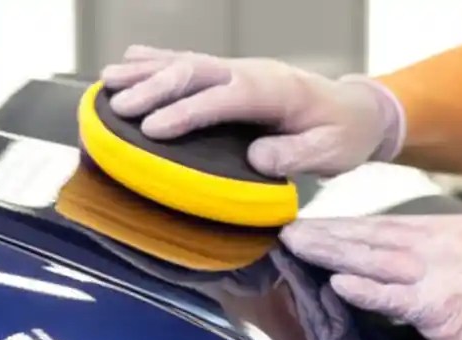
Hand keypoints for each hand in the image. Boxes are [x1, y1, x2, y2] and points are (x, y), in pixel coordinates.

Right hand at [100, 45, 404, 176]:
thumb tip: (258, 157)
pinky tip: (127, 62)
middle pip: (196, 72)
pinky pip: (188, 63)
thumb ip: (296, 154)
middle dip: (154, 88)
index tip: (151, 130)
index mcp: (275, 91)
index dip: (186, 112)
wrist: (355, 110)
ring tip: (106, 80)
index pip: (224, 98)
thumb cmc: (342, 134)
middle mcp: (251, 72)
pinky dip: (155, 61)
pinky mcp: (229, 75)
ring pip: (185, 63)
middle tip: (117, 107)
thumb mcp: (331, 152)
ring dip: (144, 71)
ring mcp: (238, 70)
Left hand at [281, 215, 461, 339]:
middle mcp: (447, 244)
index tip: (317, 226)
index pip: (389, 225)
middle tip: (290, 230)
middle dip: (327, 233)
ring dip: (330, 252)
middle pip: (374, 235)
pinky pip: (392, 295)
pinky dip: (362, 289)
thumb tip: (391, 262)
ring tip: (297, 247)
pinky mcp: (442, 306)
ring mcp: (444, 273)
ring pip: (374, 258)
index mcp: (455, 231)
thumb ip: (435, 258)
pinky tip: (335, 283)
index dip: (347, 227)